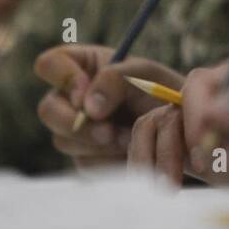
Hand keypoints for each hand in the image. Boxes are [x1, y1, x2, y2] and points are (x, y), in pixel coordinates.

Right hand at [33, 44, 183, 169]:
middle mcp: (70, 98)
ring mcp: (75, 130)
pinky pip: (84, 163)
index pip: (49, 65)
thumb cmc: (160, 90)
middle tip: (107, 131)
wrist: (181, 128)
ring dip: (98, 143)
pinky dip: (108, 160)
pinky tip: (129, 151)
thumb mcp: (142, 74)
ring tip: (130, 137)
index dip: (63, 78)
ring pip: (64, 140)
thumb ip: (113, 80)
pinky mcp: (86, 157)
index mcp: (79, 66)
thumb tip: (87, 109)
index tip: (85, 93)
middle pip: (48, 110)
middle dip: (75, 123)